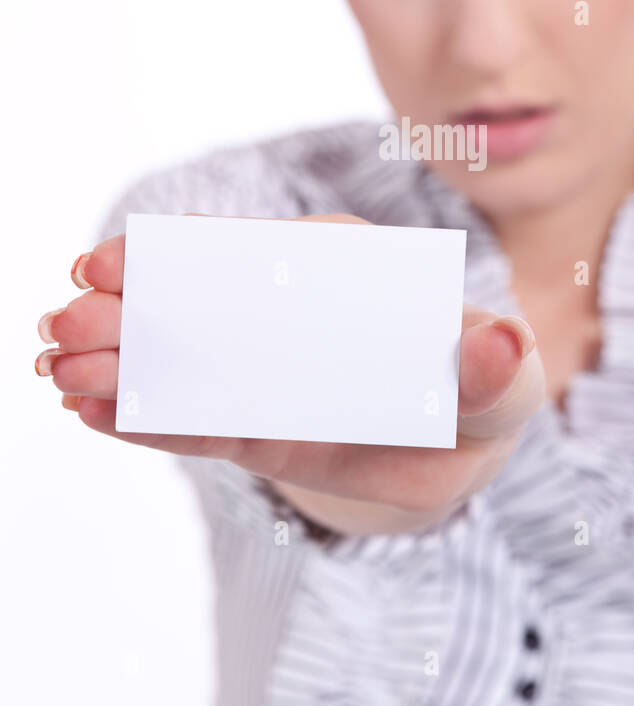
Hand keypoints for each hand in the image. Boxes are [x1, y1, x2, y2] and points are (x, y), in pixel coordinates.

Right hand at [36, 215, 545, 533]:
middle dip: (130, 309)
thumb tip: (503, 341)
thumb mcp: (500, 387)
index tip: (122, 262)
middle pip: (202, 302)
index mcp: (343, 276)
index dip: (188, 256)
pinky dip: (142, 412)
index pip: (259, 255)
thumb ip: (495, 370)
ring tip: (58, 369)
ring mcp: (263, 367)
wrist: (454, 451)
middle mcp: (290, 312)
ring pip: (182, 355)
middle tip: (64, 326)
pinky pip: (190, 414)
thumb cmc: (480, 397)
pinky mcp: (248, 422)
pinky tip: (88, 410)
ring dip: (117, 357)